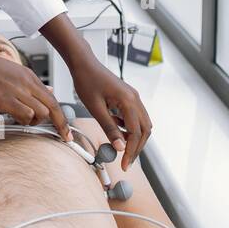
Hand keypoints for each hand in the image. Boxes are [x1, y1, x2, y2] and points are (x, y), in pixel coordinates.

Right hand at [0, 45, 70, 140]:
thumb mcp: (13, 71)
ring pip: (40, 113)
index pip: (53, 98)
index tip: (65, 131)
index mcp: (29, 75)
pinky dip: (23, 121)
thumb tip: (49, 90)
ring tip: (22, 119)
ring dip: (34, 121)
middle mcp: (27, 83)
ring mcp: (17, 91)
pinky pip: (25, 115)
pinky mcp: (5, 100)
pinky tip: (13, 118)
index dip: (62, 117)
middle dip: (58, 124)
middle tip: (61, 136)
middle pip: (52, 107)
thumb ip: (30, 83)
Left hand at [70, 56, 151, 170]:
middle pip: (145, 130)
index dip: (131, 151)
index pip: (136, 133)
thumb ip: (109, 128)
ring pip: (142, 124)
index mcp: (128, 101)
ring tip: (122, 149)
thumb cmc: (87, 81)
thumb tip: (120, 147)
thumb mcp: (95, 108)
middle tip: (126, 161)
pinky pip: (135, 116)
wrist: (84, 63)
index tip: (125, 164)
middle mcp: (135, 98)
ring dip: (135, 138)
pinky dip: (130, 128)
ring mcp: (133, 97)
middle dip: (136, 147)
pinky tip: (117, 131)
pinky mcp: (128, 97)